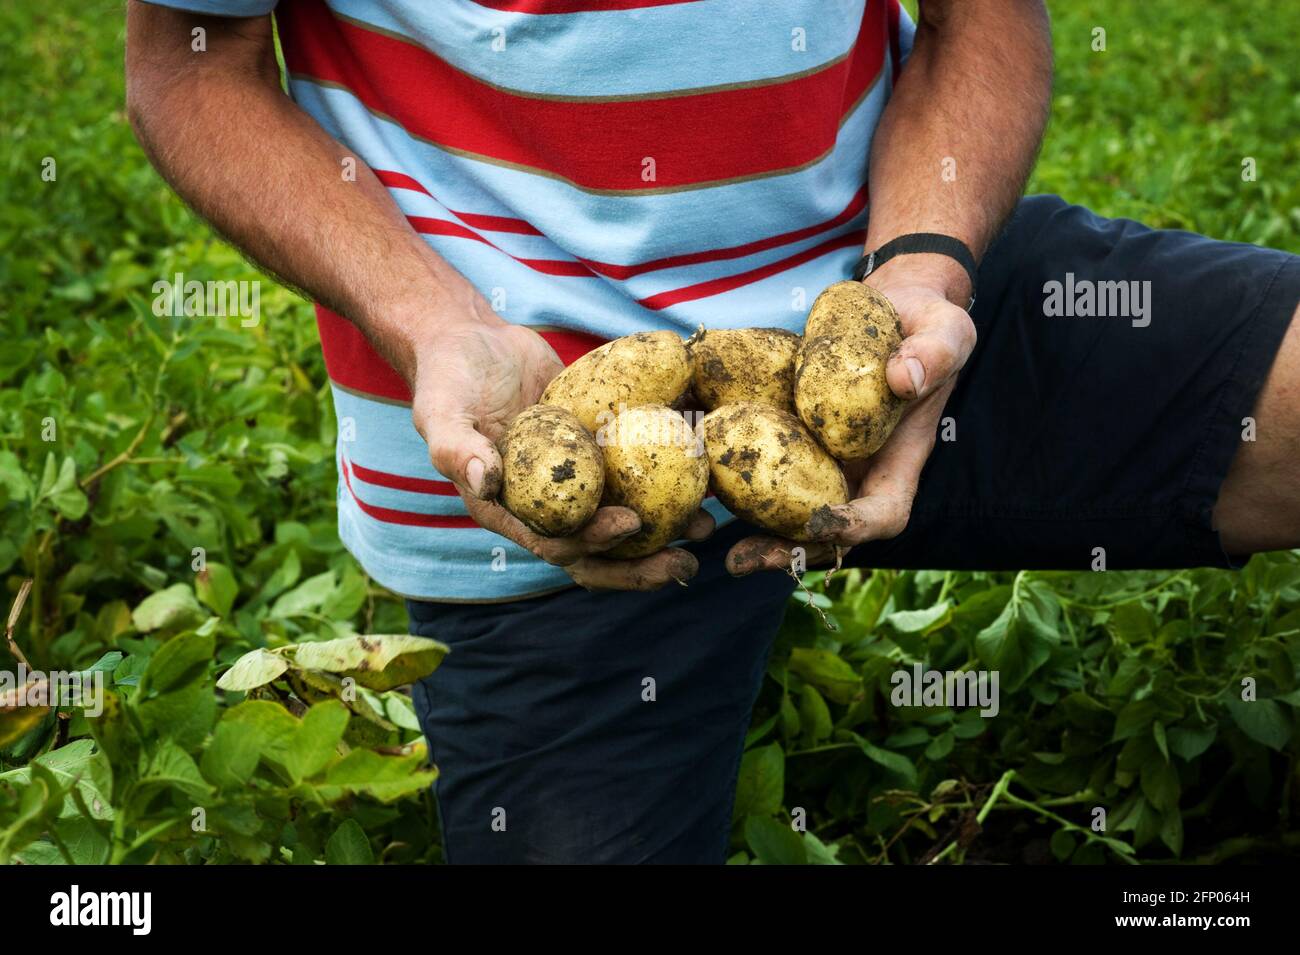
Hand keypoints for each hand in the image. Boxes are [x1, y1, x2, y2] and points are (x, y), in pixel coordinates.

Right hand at [411, 312, 712, 589]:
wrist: (472, 340)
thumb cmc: (448, 378)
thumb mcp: (440, 413)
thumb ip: (454, 450)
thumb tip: (482, 481)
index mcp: (509, 510)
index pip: (556, 543)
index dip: (594, 543)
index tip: (631, 524)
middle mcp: (547, 504)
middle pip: (599, 550)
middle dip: (642, 564)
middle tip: (687, 563)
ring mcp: (576, 479)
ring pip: (625, 516)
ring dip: (666, 529)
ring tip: (707, 526)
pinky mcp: (597, 449)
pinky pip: (635, 469)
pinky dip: (668, 475)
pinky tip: (703, 471)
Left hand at [727, 264, 975, 574]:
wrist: (891, 307)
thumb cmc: (928, 322)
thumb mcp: (947, 329)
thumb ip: (936, 352)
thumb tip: (902, 379)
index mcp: (898, 460)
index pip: (885, 513)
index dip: (854, 526)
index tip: (823, 522)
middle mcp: (856, 471)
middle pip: (824, 531)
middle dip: (784, 548)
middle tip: (743, 560)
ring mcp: (820, 459)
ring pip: (784, 509)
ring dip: (745, 527)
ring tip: (703, 531)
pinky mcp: (787, 437)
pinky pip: (759, 467)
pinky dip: (725, 476)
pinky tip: (690, 474)